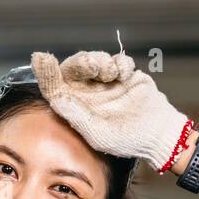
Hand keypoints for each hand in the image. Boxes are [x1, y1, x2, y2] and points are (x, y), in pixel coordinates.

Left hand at [30, 49, 190, 171]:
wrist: (157, 134)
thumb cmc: (125, 139)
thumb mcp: (97, 132)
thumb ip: (75, 114)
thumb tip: (54, 96)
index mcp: (75, 105)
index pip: (55, 85)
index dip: (47, 72)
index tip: (41, 59)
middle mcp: (87, 91)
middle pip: (74, 67)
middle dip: (81, 62)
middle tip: (92, 66)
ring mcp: (105, 82)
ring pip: (95, 59)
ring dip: (100, 61)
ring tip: (110, 74)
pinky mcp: (124, 74)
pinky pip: (118, 60)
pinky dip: (120, 63)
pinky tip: (124, 75)